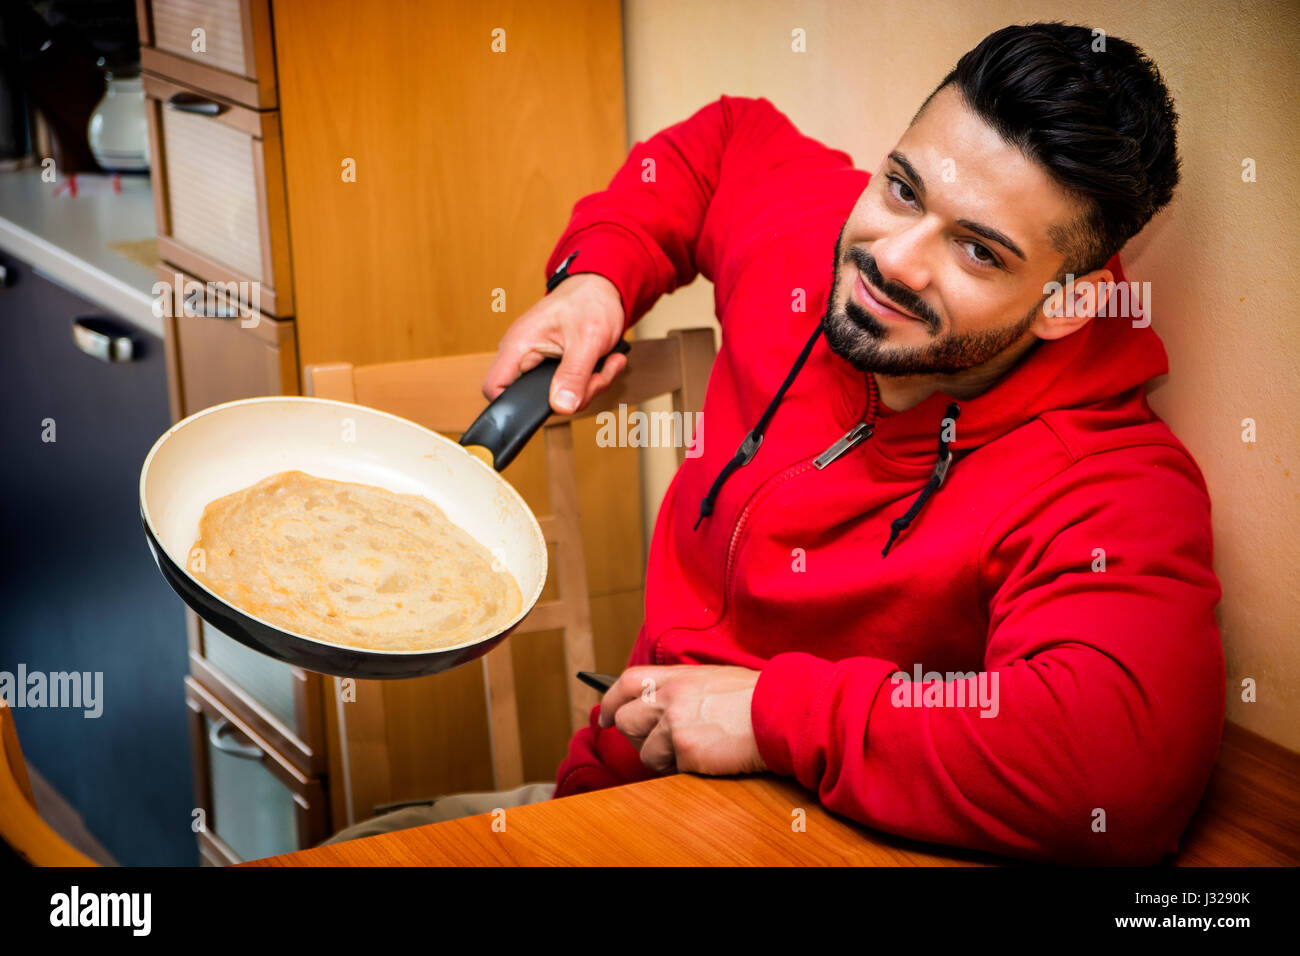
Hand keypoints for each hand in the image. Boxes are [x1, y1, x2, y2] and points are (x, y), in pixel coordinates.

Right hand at [481, 272, 627, 414]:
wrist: (600, 287)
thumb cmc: (589, 302)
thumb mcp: (587, 339)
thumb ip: (574, 375)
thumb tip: (562, 406)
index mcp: (518, 345)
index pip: (493, 388)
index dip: (513, 405)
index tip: (551, 403)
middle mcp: (522, 355)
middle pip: (533, 400)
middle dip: (574, 395)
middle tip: (597, 377)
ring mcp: (537, 362)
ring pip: (557, 397)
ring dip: (589, 386)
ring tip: (605, 363)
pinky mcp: (553, 366)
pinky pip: (569, 387)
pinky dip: (591, 380)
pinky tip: (604, 362)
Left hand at [598, 665, 766, 775]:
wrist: (779, 712)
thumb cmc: (755, 697)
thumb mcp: (714, 679)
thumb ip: (683, 689)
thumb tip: (662, 704)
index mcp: (677, 676)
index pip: (627, 683)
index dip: (610, 700)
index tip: (605, 716)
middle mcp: (669, 697)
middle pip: (626, 720)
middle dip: (637, 737)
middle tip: (657, 744)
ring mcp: (675, 724)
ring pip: (645, 752)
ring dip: (663, 758)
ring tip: (691, 752)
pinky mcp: (686, 751)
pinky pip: (670, 769)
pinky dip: (684, 770)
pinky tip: (706, 760)